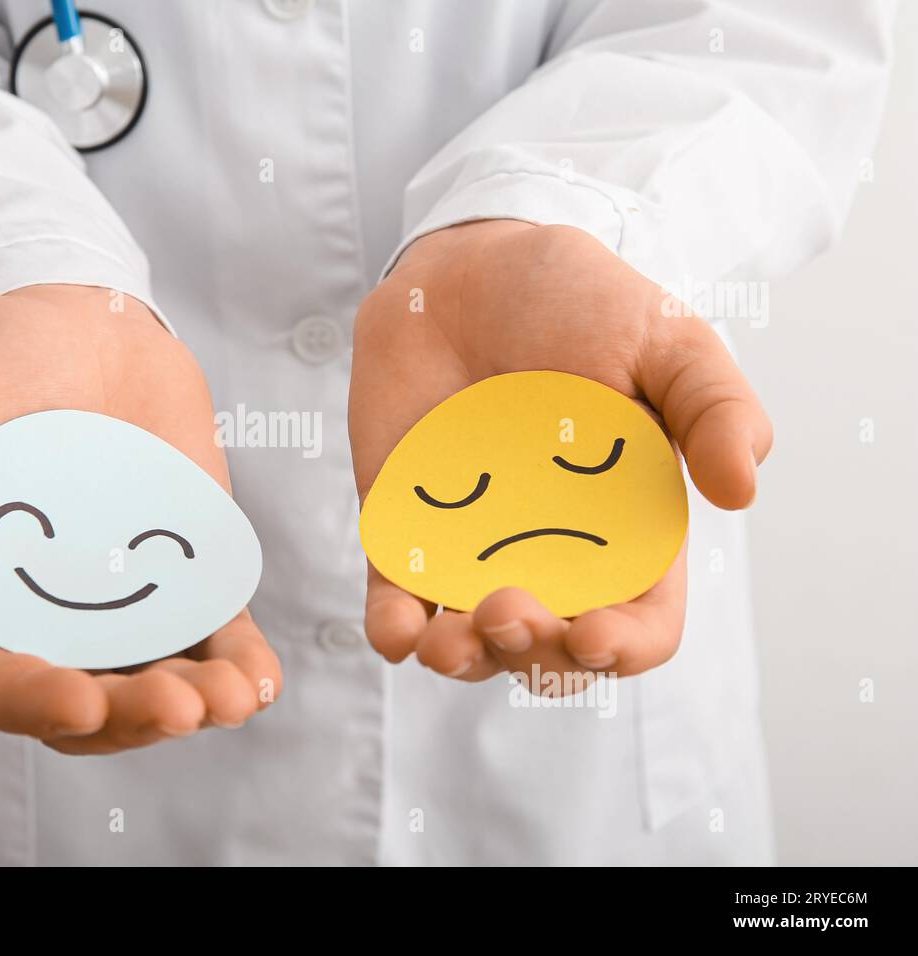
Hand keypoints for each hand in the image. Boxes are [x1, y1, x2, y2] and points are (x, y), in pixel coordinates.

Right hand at [0, 285, 280, 753]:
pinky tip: (256, 682)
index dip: (31, 702)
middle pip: (81, 701)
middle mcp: (42, 617)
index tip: (81, 701)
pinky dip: (235, 665)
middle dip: (129, 717)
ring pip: (149, 681)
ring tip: (228, 700)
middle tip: (178, 708)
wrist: (77, 321)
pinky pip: (209, 633)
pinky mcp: (180, 573)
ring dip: (191, 704)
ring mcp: (118, 601)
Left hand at [349, 220, 771, 686]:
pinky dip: (395, 631)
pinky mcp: (406, 531)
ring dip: (462, 659)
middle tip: (506, 610)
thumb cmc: (577, 301)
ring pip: (471, 643)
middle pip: (550, 649)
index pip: (639, 623)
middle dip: (531, 654)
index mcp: (628, 529)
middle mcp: (552, 554)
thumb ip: (715, 405)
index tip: (594, 635)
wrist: (466, 271)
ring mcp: (473, 550)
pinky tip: (397, 630)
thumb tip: (742, 489)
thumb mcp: (666, 338)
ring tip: (446, 641)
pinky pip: (396, 602)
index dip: (624, 648)